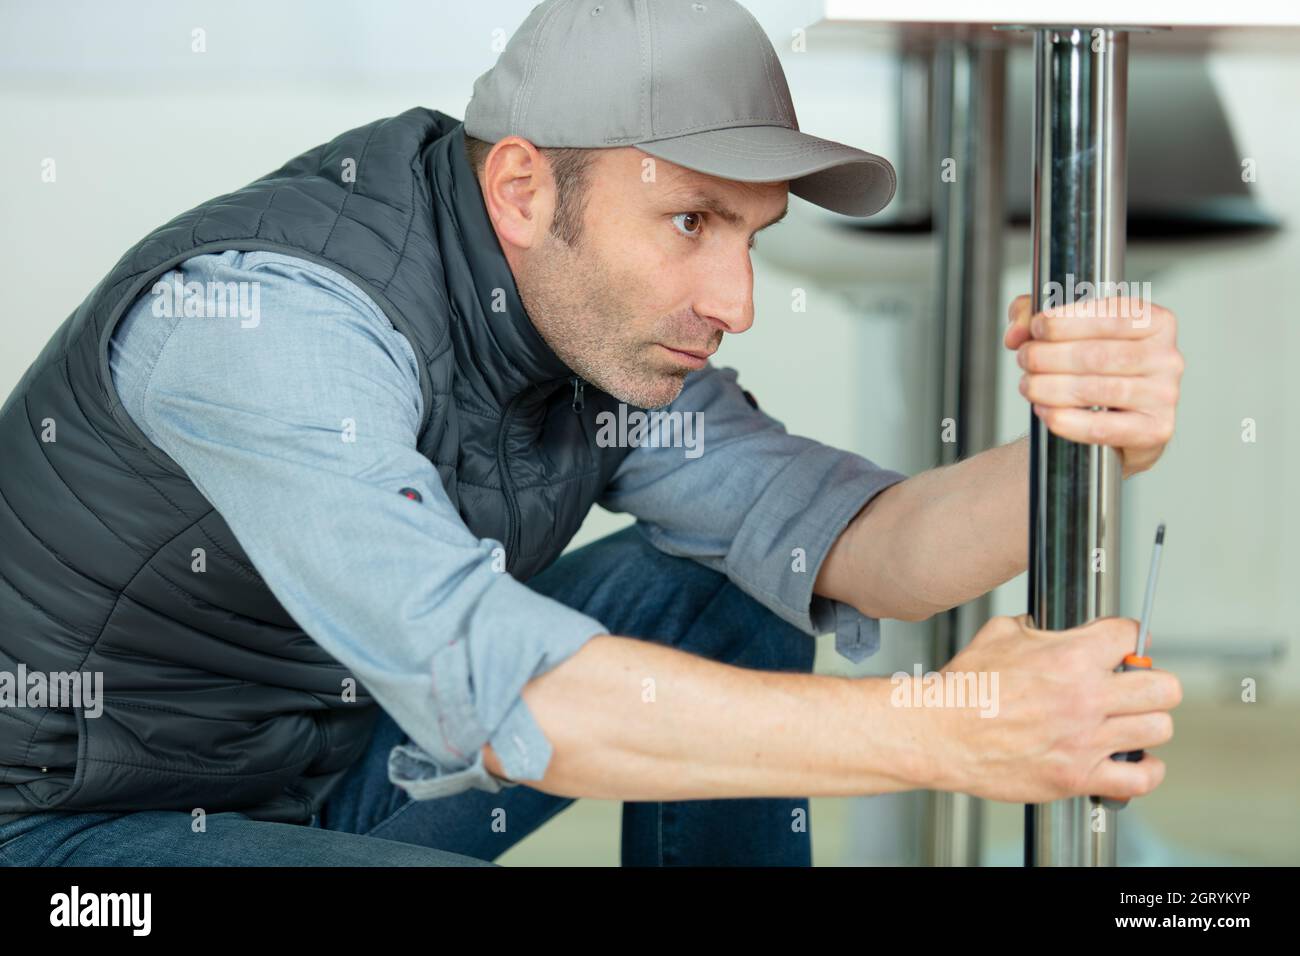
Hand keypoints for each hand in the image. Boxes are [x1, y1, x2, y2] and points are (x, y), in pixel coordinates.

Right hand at [924, 613, 1181, 803]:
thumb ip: (1036, 627)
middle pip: (1164, 686)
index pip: (1130, 635)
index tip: (1126, 645)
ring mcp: (1086, 740)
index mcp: (1071, 657)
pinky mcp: (1078, 776)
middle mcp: (1086, 697)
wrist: (941, 733)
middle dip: (1152, 681)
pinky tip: (1133, 760)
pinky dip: (1145, 770)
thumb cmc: (965, 688)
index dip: (1129, 636)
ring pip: (1158, 728)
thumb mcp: (999, 633)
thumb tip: (1049, 627)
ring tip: (1130, 721)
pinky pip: (1141, 778)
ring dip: (1147, 722)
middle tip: (1136, 686)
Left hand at [1004, 294, 1183, 477]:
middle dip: (1049, 356)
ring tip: (1027, 386)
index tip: (1037, 328)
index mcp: (1155, 322)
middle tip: (1024, 359)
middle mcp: (1167, 357)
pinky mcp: (1154, 430)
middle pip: (1097, 355)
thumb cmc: (1091, 366)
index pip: (1112, 315)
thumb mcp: (1062, 329)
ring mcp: (1164, 396)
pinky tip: (1045, 412)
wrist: (1112, 418)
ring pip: (1096, 390)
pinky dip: (1066, 421)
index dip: (1067, 321)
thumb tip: (1016, 331)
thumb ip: (1032, 315)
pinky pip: (1102, 427)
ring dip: (1049, 387)